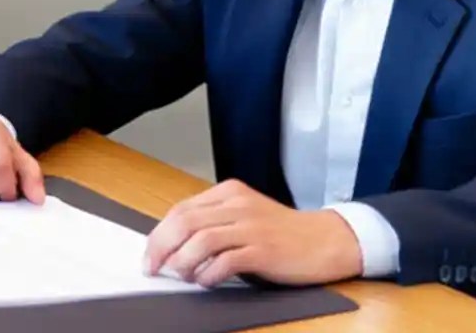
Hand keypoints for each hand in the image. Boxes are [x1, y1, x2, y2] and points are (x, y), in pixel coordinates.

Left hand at [143, 179, 361, 287]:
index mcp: (229, 193)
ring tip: (182, 276)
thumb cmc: (282, 232)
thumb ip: (214, 222)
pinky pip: (226, 260)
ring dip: (183, 262)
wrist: (326, 240)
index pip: (181, 210)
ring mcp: (251, 226)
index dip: (159, 234)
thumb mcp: (244, 215)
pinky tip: (207, 281)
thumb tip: (173, 244)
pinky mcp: (264, 249)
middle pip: (185, 222)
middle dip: (161, 248)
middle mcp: (237, 205)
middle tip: (153, 268)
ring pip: (201, 239)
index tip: (149, 255)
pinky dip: (209, 274)